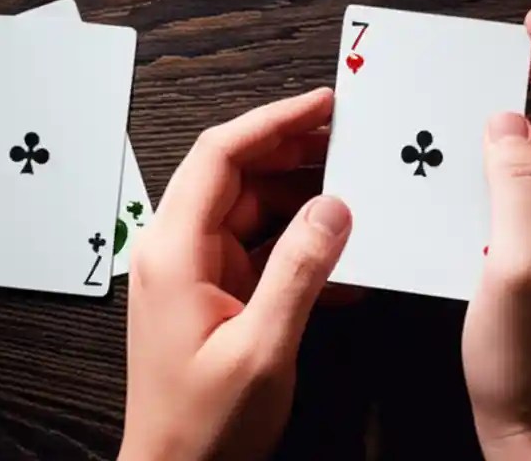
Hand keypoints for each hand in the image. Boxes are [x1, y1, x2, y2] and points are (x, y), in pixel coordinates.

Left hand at [119, 88, 352, 460]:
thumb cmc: (202, 426)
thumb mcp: (263, 346)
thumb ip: (301, 270)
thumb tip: (334, 207)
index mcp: (174, 251)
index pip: (221, 155)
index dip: (273, 120)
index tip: (322, 104)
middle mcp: (175, 250)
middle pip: (236, 174)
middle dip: (294, 152)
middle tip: (350, 142)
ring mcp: (192, 271)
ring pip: (250, 207)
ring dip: (302, 198)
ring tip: (356, 193)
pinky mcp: (210, 292)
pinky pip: (257, 247)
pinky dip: (297, 244)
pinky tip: (340, 258)